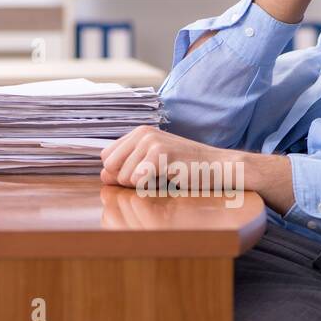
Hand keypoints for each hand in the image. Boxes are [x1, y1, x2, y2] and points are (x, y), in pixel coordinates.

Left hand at [100, 126, 237, 189]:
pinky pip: (137, 180)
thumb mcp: (154, 164)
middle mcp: (142, 133)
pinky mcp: (160, 153)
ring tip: (164, 178)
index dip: (118, 172)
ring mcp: (151, 141)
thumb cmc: (187, 169)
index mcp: (138, 133)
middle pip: (111, 168)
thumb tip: (102, 176)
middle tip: (154, 179)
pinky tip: (167, 179)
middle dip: (127, 181)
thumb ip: (127, 167)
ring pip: (123, 176)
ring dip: (141, 186)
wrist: (218, 167)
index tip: (141, 176)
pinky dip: (149, 187)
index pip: (106, 157)